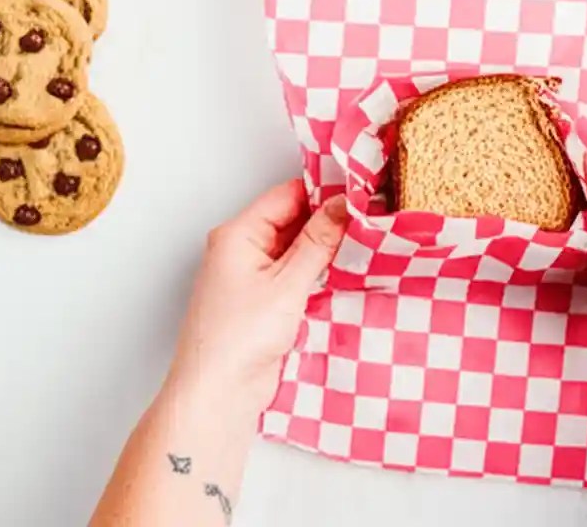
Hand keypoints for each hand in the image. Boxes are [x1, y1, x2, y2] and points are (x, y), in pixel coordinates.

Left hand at [167, 179, 349, 410]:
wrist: (218, 393)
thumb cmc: (237, 339)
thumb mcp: (287, 283)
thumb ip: (318, 242)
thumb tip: (342, 206)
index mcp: (237, 235)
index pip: (286, 196)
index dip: (323, 192)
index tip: (359, 193)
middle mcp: (241, 251)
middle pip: (291, 221)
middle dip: (327, 220)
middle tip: (368, 218)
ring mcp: (251, 278)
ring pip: (295, 249)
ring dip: (324, 249)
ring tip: (363, 244)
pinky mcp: (262, 303)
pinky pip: (293, 276)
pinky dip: (316, 274)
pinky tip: (343, 275)